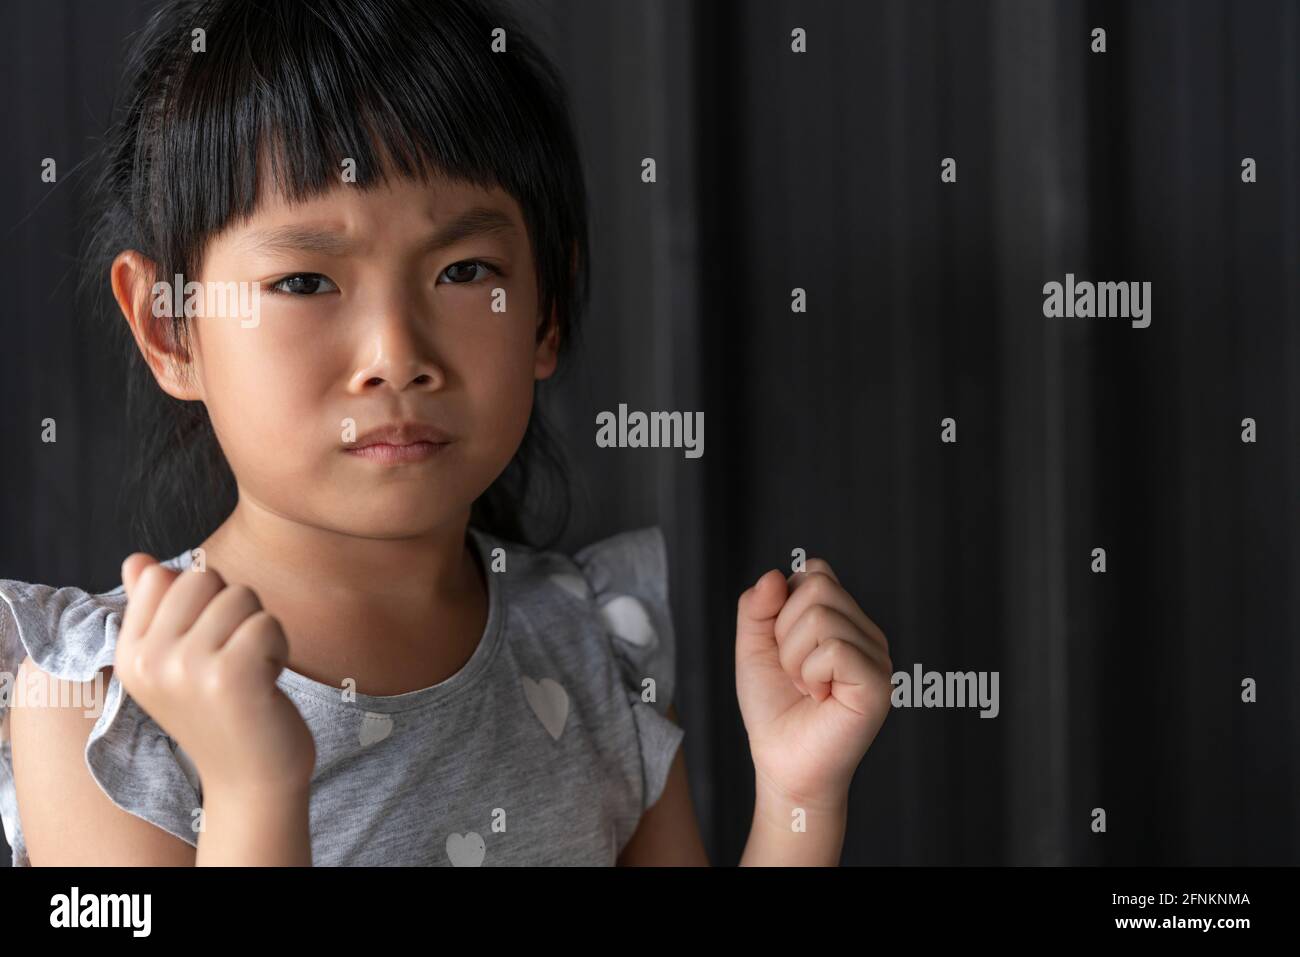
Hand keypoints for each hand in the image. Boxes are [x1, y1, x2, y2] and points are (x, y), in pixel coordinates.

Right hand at [114, 554, 316, 794]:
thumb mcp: (176, 664)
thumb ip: (156, 609)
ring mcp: (187, 669)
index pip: (162, 576)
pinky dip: (278, 647)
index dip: (202, 600)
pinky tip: (268, 682)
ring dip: (259, 629)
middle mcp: (150, 661)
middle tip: (234, 657)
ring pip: (241, 596)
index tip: (207, 644)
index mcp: (130, 655)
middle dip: (234, 608)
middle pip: (205, 577)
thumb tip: (138, 558)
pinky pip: (267, 623)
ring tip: (250, 672)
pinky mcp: (231, 676)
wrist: (251, 782)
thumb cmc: (222, 713)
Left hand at [735, 558, 892, 807]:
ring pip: (820, 616)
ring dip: (795, 659)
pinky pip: (834, 649)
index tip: (783, 646)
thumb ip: (757, 607)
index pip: (815, 572)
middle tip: (795, 672)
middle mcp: (865, 632)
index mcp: (842, 619)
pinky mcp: (877, 682)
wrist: (783, 764)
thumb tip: (775, 575)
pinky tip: (820, 697)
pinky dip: (811, 675)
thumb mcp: (753, 647)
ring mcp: (876, 656)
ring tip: (806, 687)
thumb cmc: (773, 709)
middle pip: (817, 586)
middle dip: (785, 631)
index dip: (783, 605)